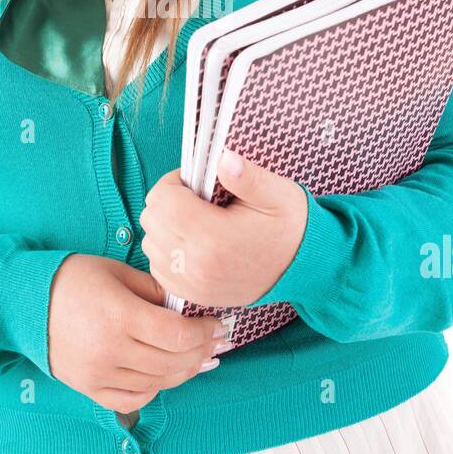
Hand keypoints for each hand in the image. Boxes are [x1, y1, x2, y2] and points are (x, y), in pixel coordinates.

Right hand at [47, 254, 231, 413]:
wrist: (22, 303)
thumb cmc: (71, 279)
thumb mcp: (117, 272)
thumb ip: (154, 290)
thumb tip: (186, 307)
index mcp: (119, 316)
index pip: (177, 334)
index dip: (204, 332)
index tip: (218, 325)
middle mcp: (110, 350)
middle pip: (172, 362)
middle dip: (200, 352)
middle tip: (215, 342)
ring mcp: (98, 374)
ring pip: (157, 383)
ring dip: (184, 372)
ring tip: (197, 358)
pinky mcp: (88, 388)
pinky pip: (132, 399)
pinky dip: (154, 389)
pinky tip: (164, 375)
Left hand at [138, 149, 307, 308]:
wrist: (303, 270)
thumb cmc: (290, 228)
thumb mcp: (278, 194)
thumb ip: (247, 176)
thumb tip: (222, 158)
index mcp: (214, 237)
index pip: (162, 199)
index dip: (174, 182)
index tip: (195, 182)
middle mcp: (197, 265)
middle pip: (151, 220)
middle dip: (167, 202)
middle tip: (196, 199)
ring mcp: (192, 285)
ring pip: (150, 243)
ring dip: (165, 226)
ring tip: (196, 220)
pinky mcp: (192, 296)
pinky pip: (158, 267)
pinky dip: (167, 251)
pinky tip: (192, 242)